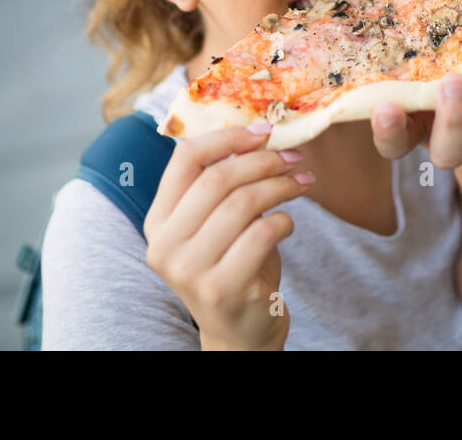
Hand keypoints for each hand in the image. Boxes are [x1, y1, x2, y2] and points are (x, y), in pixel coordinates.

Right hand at [144, 124, 313, 349]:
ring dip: (281, 186)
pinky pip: (262, 234)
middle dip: (264, 161)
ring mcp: (190, 271)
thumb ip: (222, 185)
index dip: (227, 138)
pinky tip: (288, 223)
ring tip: (302, 183)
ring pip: (243, 204)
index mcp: (158, 221)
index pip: (184, 159)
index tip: (264, 131)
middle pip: (218, 179)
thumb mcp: (216, 224)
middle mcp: (165, 246)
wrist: (241, 331)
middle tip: (294, 157)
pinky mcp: (222, 289)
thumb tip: (260, 131)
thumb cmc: (233, 264)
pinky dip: (284, 221)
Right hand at [369, 67, 461, 168]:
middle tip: (452, 81)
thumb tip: (387, 5)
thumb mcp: (418, 82)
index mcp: (415, 132)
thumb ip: (404, 64)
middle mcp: (450, 142)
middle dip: (452, 118)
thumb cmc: (440, 93)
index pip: (394, 144)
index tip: (384, 108)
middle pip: (448, 150)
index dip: (388, 131)